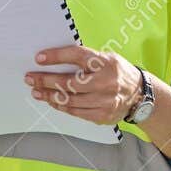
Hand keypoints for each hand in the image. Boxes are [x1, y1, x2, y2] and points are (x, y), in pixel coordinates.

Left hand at [24, 45, 142, 125]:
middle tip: (30, 78)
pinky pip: (75, 112)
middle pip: (69, 82)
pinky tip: (51, 101)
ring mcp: (104, 101)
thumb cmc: (117, 72)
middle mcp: (106, 82)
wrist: (140, 95)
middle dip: (46, 80)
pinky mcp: (102, 115)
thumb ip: (86, 59)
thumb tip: (55, 58)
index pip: (77, 56)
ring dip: (49, 96)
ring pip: (70, 100)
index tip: (39, 58)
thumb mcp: (107, 58)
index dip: (57, 56)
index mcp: (106, 62)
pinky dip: (60, 106)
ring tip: (36, 91)